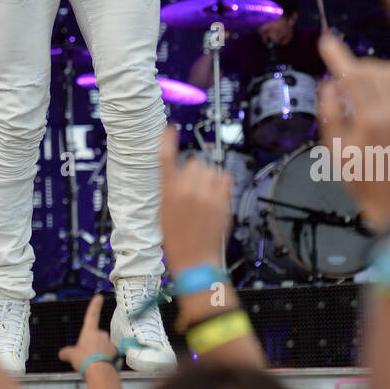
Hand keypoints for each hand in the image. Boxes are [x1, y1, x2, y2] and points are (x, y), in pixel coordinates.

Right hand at [58, 295, 117, 372]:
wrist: (99, 373)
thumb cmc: (85, 361)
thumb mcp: (71, 356)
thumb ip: (67, 353)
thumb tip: (62, 353)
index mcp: (90, 331)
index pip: (92, 315)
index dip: (95, 305)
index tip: (99, 297)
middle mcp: (102, 335)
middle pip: (96, 337)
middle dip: (92, 344)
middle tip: (86, 356)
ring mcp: (110, 345)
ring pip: (104, 347)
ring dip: (100, 353)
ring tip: (93, 364)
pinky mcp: (117, 355)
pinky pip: (111, 356)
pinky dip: (107, 361)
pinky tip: (102, 368)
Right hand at [159, 125, 232, 274]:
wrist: (196, 260)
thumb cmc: (177, 240)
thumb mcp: (164, 211)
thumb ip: (171, 189)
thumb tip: (180, 174)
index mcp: (168, 192)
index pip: (165, 157)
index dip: (167, 140)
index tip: (170, 129)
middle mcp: (188, 189)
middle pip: (194, 162)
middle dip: (194, 171)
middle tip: (193, 188)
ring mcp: (207, 194)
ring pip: (210, 168)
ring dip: (208, 176)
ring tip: (205, 194)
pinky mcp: (223, 200)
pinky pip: (225, 177)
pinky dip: (221, 181)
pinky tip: (216, 193)